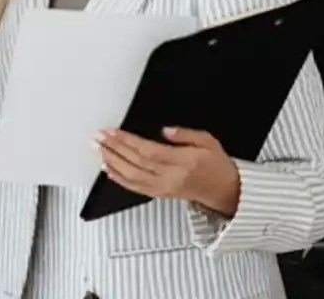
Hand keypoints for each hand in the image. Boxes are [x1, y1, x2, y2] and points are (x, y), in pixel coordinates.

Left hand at [96, 126, 241, 216]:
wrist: (225, 190)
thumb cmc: (216, 163)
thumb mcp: (207, 140)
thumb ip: (185, 134)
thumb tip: (164, 130)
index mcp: (183, 161)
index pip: (148, 151)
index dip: (127, 141)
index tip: (112, 132)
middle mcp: (171, 177)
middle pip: (136, 163)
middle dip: (114, 149)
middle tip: (98, 138)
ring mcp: (164, 188)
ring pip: (132, 176)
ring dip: (112, 162)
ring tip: (99, 150)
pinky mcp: (160, 194)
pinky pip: (135, 188)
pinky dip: (119, 179)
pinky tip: (108, 169)